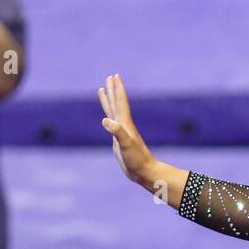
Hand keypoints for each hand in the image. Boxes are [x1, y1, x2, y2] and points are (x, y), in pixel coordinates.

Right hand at [98, 73, 157, 187]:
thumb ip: (117, 132)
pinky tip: (106, 117)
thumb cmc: (137, 160)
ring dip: (109, 101)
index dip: (118, 89)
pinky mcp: (118, 140)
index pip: (120, 102)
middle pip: (117, 103)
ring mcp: (121, 132)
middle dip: (113, 90)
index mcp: (125, 124)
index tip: (115, 76)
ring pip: (113, 112)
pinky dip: (108, 118)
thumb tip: (105, 120)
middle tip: (110, 76)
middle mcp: (123, 125)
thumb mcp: (126, 145)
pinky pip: (111, 124)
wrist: (144, 173)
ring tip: (104, 90)